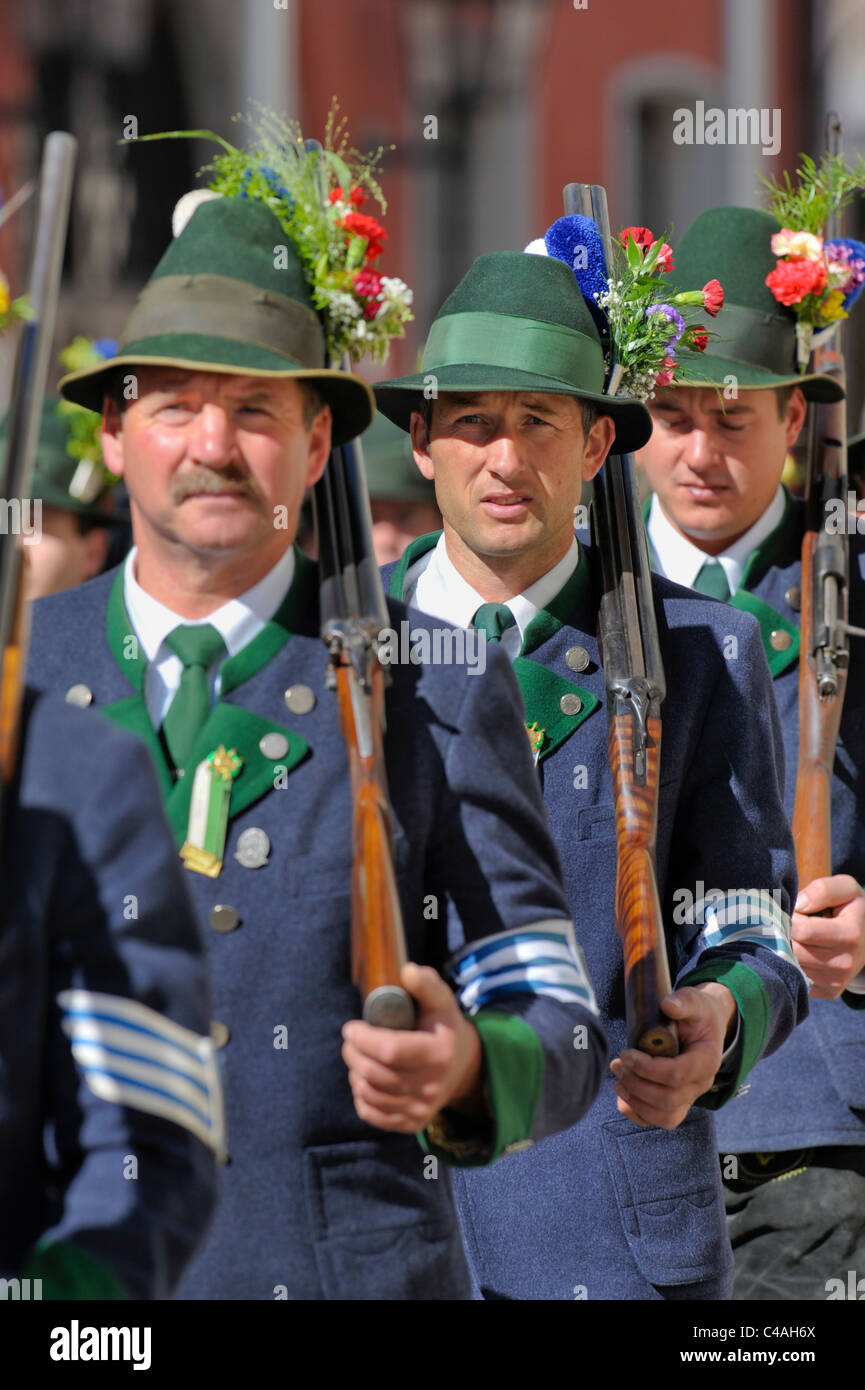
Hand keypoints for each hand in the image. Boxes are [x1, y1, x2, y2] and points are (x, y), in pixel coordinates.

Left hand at [341, 963, 483, 1132]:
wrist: (463, 1068)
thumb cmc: (443, 1027)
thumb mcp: (441, 1001)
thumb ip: (426, 984)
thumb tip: (407, 970)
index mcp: (439, 1054)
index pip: (390, 1050)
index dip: (363, 1038)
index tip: (351, 1027)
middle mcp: (432, 1086)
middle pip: (376, 1074)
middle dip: (353, 1054)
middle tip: (349, 1040)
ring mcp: (422, 1109)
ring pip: (371, 1095)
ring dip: (355, 1074)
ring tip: (356, 1058)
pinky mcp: (413, 1123)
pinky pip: (374, 1115)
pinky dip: (361, 1097)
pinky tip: (363, 1081)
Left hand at [610, 983, 736, 1129]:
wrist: (705, 1026)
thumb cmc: (697, 1014)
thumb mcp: (695, 1000)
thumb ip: (684, 1002)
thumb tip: (668, 1005)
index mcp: (707, 1060)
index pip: (676, 1074)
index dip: (647, 1068)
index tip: (626, 1053)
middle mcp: (701, 1084)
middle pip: (668, 1099)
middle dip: (637, 1084)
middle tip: (616, 1064)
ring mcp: (690, 1096)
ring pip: (665, 1117)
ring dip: (636, 1102)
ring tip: (617, 1081)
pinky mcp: (678, 1102)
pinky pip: (660, 1120)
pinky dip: (638, 1114)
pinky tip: (622, 1098)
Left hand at [793, 875, 864, 998]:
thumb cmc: (851, 908)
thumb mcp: (845, 888)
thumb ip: (822, 890)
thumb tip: (798, 906)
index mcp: (850, 935)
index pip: (802, 930)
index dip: (792, 916)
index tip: (797, 911)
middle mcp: (845, 963)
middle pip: (795, 950)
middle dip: (787, 933)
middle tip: (793, 924)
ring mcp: (837, 981)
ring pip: (793, 965)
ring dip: (788, 949)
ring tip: (798, 937)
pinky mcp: (828, 992)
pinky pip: (797, 978)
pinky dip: (793, 964)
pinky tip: (802, 952)